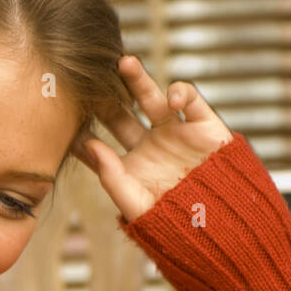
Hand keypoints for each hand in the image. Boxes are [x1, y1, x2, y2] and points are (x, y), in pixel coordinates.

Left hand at [70, 55, 234, 223]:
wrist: (225, 228)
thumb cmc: (176, 225)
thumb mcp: (136, 204)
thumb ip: (111, 176)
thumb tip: (90, 145)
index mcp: (131, 166)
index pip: (99, 143)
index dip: (84, 130)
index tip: (66, 116)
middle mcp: (150, 145)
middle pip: (121, 114)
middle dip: (105, 98)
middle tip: (88, 80)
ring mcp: (175, 133)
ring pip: (151, 98)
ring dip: (137, 79)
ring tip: (124, 62)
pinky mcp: (204, 126)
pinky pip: (191, 100)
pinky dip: (182, 93)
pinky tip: (172, 99)